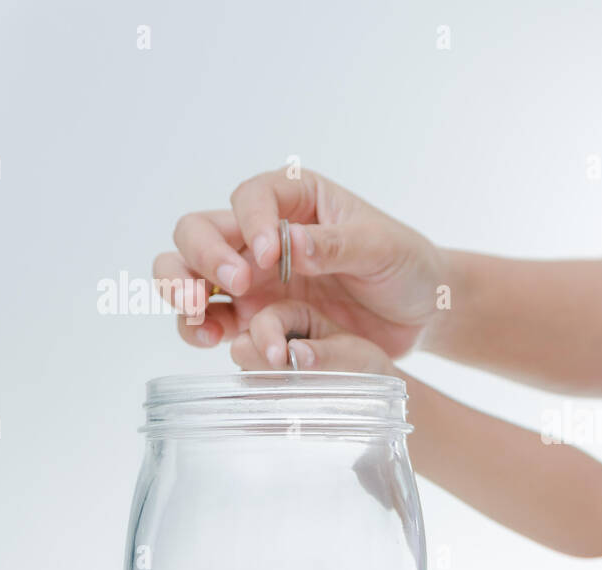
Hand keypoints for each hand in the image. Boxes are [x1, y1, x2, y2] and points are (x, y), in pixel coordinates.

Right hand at [154, 168, 449, 363]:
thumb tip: (291, 245)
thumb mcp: (383, 248)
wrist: (420, 313)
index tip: (270, 255)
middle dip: (203, 255)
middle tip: (237, 285)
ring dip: (181, 290)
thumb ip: (338, 245)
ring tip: (201, 315)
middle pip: (199, 230)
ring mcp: (252, 279)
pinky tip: (212, 340)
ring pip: (188, 273)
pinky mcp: (255, 319)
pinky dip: (199, 329)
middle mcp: (261, 235)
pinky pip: (211, 321)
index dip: (251, 222)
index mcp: (295, 199)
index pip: (252, 196)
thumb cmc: (406, 265)